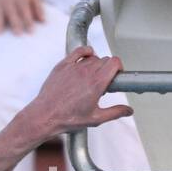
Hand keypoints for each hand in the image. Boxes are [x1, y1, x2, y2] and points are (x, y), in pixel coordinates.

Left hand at [19, 47, 133, 140]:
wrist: (43, 117)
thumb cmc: (66, 119)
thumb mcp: (95, 119)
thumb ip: (114, 113)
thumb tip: (128, 111)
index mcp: (96, 83)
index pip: (115, 62)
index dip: (118, 68)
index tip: (116, 76)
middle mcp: (85, 72)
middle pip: (105, 60)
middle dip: (107, 69)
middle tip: (102, 83)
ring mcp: (73, 67)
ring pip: (92, 58)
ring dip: (95, 65)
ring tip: (90, 79)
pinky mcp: (62, 66)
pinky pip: (78, 51)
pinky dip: (85, 52)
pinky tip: (86, 58)